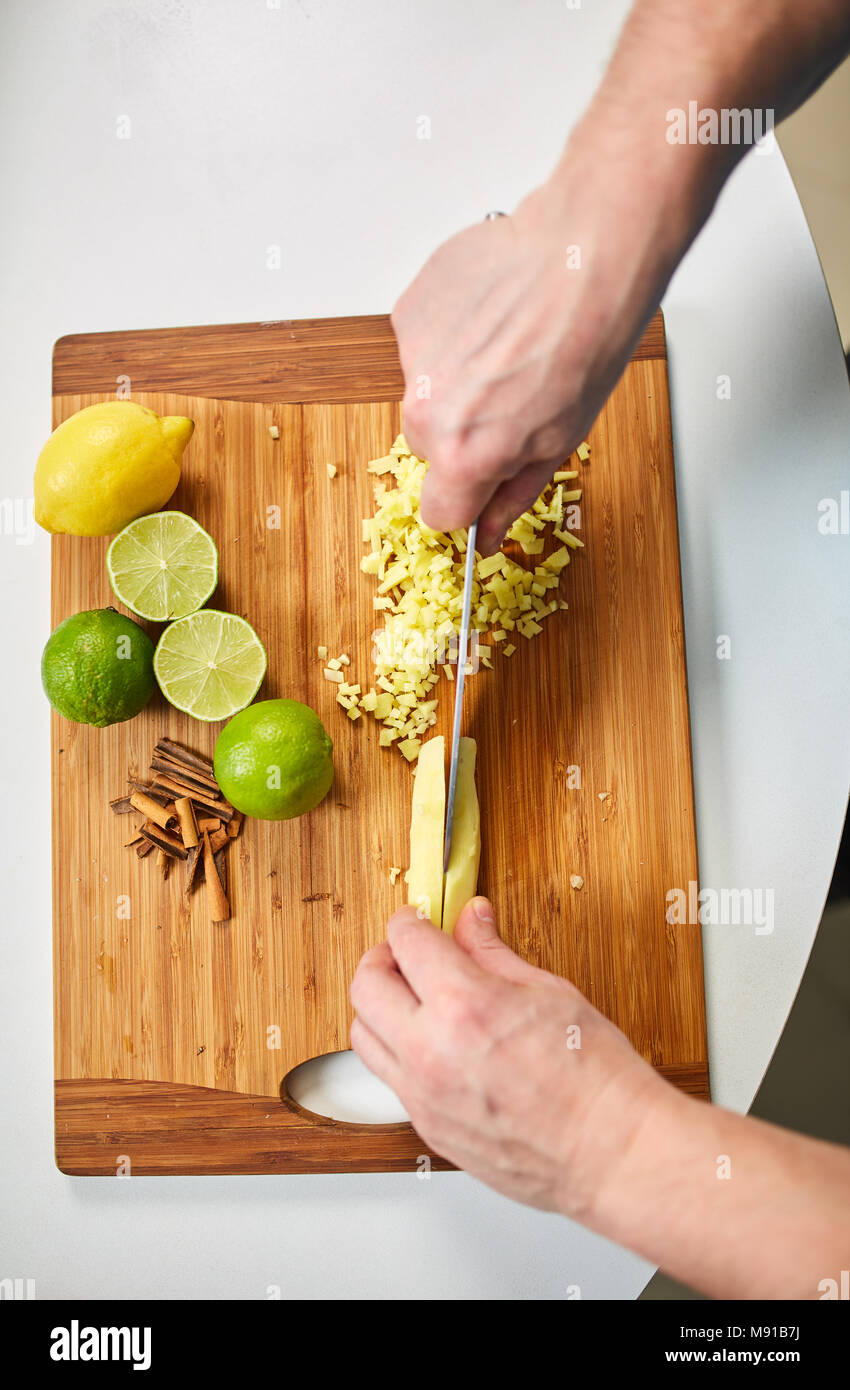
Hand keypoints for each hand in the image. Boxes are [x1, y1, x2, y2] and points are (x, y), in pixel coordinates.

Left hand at [350, 897, 670, 1216]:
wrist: (610, 1150)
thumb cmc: (593, 1075)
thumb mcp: (546, 991)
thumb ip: (493, 954)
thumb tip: (471, 920)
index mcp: (463, 1005)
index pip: (406, 943)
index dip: (408, 922)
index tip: (416, 920)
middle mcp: (430, 1051)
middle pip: (365, 986)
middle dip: (380, 959)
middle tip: (405, 954)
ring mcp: (423, 1096)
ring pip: (363, 1037)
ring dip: (378, 1008)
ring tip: (411, 999)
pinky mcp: (428, 1128)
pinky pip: (391, 1079)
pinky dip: (399, 1052)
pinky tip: (431, 1044)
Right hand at [391, 170, 678, 553]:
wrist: (584, 257)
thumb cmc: (586, 342)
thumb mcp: (560, 441)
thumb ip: (512, 495)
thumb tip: (488, 533)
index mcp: (464, 455)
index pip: (439, 512)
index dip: (468, 500)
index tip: (485, 483)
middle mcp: (425, 410)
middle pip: (429, 449)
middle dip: (463, 436)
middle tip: (512, 401)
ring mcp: (412, 357)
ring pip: (426, 393)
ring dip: (457, 382)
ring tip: (508, 350)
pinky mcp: (410, 311)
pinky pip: (423, 344)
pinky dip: (452, 337)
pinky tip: (493, 319)